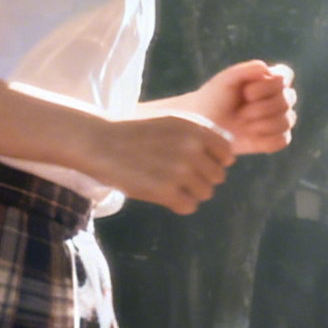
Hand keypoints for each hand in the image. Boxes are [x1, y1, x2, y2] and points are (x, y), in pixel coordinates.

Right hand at [84, 113, 235, 213]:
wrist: (99, 142)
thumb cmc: (134, 131)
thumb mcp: (170, 121)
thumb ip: (199, 134)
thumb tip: (228, 155)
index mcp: (196, 128)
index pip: (227, 153)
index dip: (214, 161)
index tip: (196, 164)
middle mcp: (193, 148)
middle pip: (218, 176)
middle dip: (201, 178)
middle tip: (177, 177)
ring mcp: (181, 171)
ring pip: (205, 193)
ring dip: (190, 192)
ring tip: (168, 185)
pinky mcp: (166, 191)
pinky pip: (188, 206)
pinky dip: (178, 204)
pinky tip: (163, 195)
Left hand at [187, 60, 297, 154]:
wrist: (204, 126)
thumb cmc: (215, 99)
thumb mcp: (226, 79)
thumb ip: (247, 69)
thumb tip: (268, 70)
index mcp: (268, 79)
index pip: (285, 76)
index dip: (270, 85)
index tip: (246, 92)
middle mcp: (278, 98)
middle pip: (288, 99)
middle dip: (263, 106)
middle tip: (241, 112)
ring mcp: (279, 119)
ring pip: (288, 120)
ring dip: (264, 123)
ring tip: (243, 123)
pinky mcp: (276, 139)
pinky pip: (283, 139)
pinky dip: (267, 139)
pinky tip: (251, 136)